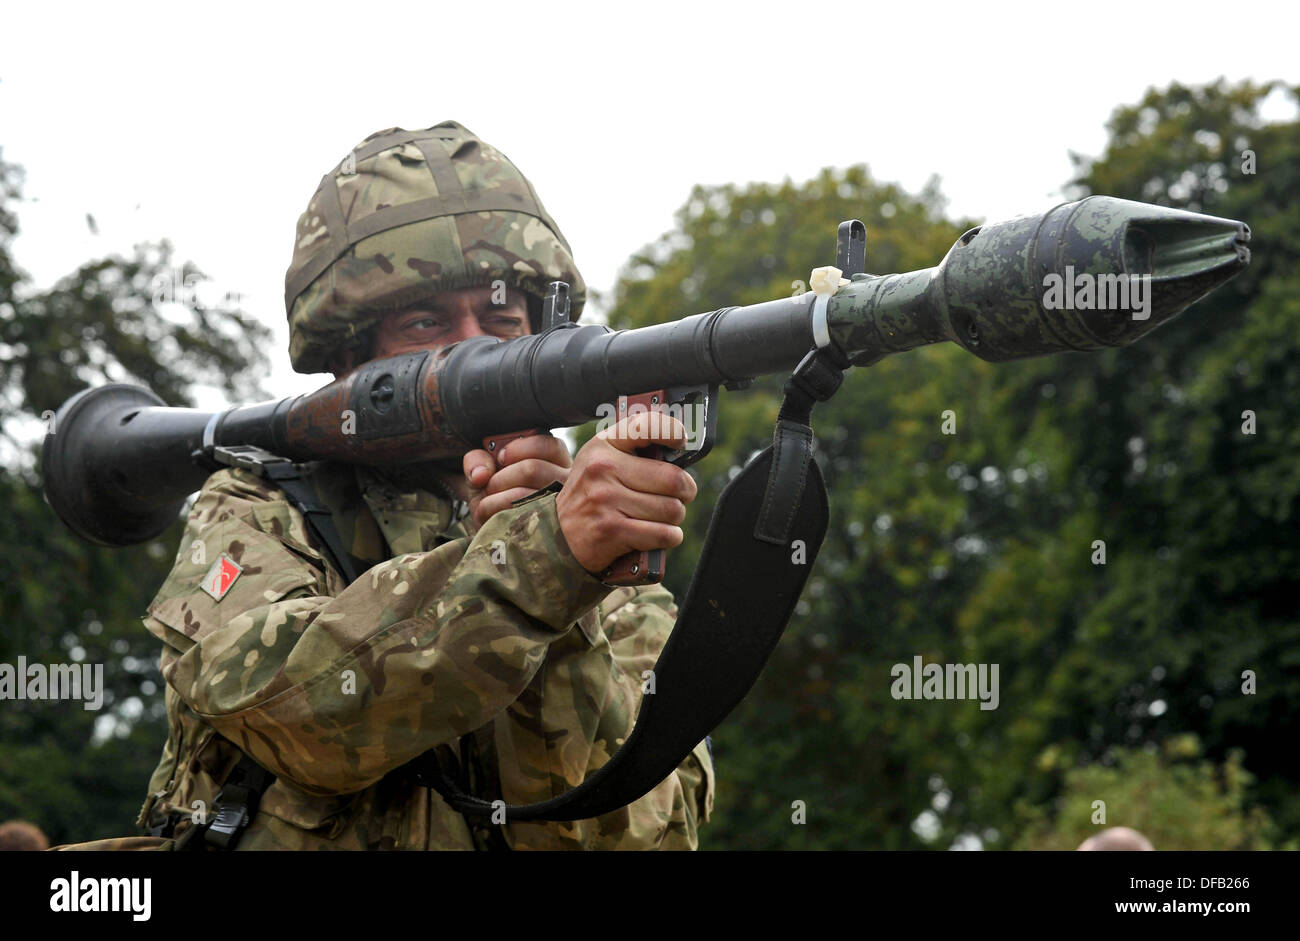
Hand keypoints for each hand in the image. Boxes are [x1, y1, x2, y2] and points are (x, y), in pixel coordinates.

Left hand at [461, 432, 571, 530]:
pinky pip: (515, 517)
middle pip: (532, 469)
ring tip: (486, 504)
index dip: (518, 449)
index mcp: (558, 464)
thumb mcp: (484, 471)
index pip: (550, 446)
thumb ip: (477, 459)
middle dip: (499, 477)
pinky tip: (489, 517)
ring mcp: (559, 511)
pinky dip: (492, 513)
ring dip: (492, 498)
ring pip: (522, 494)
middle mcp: (566, 486)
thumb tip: (480, 474)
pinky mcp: (545, 532)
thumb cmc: (496, 495)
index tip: (499, 458)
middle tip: (489, 486)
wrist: (492, 531)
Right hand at [554, 411, 697, 574]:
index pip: (646, 426)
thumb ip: (636, 453)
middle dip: (685, 492)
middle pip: (674, 478)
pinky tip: (654, 535)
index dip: (672, 432)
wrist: (555, 535)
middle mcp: (603, 469)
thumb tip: (681, 453)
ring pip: (672, 509)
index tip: (680, 442)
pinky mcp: (612, 530)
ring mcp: (606, 500)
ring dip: (674, 519)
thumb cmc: (591, 497)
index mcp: (603, 446)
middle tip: (678, 497)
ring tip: (656, 518)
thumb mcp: (602, 463)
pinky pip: (664, 534)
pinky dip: (669, 538)